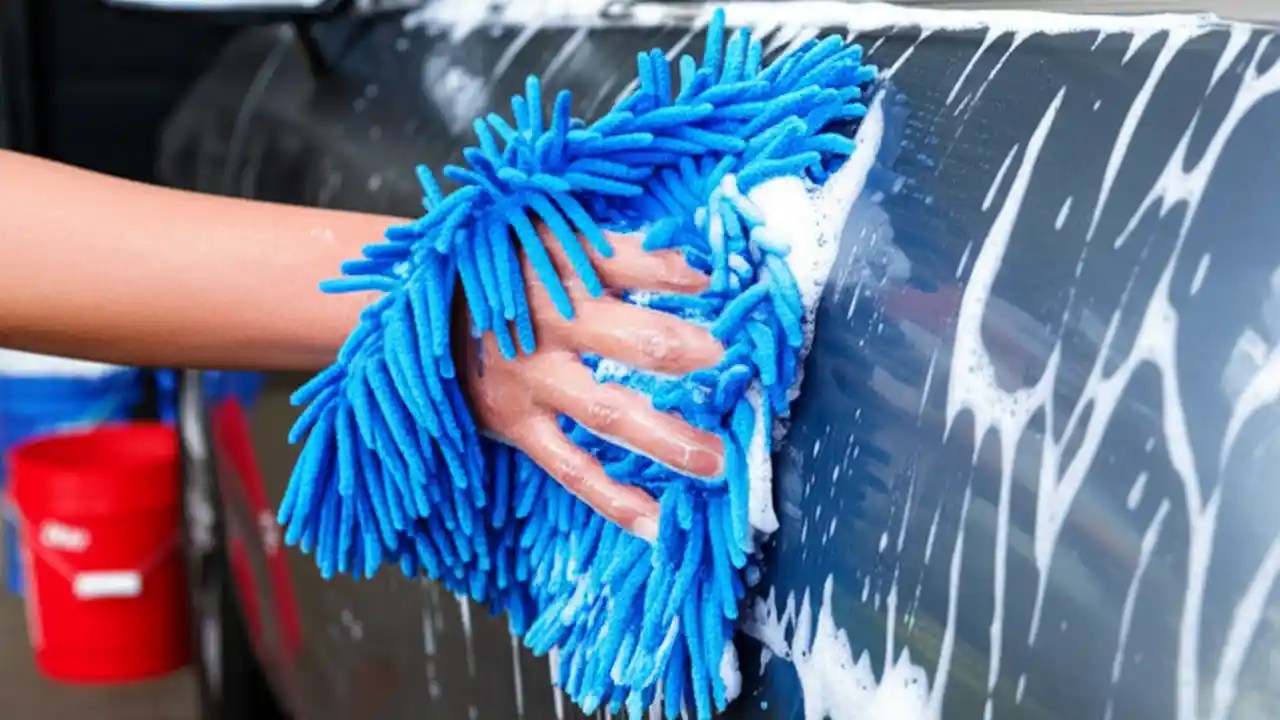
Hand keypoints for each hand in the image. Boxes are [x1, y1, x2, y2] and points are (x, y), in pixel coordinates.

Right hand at [459, 227, 724, 540]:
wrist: (418, 312)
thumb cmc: (504, 268)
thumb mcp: (546, 237)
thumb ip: (616, 249)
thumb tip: (700, 267)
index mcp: (554, 264)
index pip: (627, 263)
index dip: (680, 274)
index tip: (723, 285)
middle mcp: (545, 323)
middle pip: (625, 339)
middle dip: (684, 351)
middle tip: (731, 364)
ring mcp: (530, 380)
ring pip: (607, 411)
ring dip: (665, 436)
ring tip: (715, 461)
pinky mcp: (516, 425)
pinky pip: (570, 468)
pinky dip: (613, 499)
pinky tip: (657, 523)